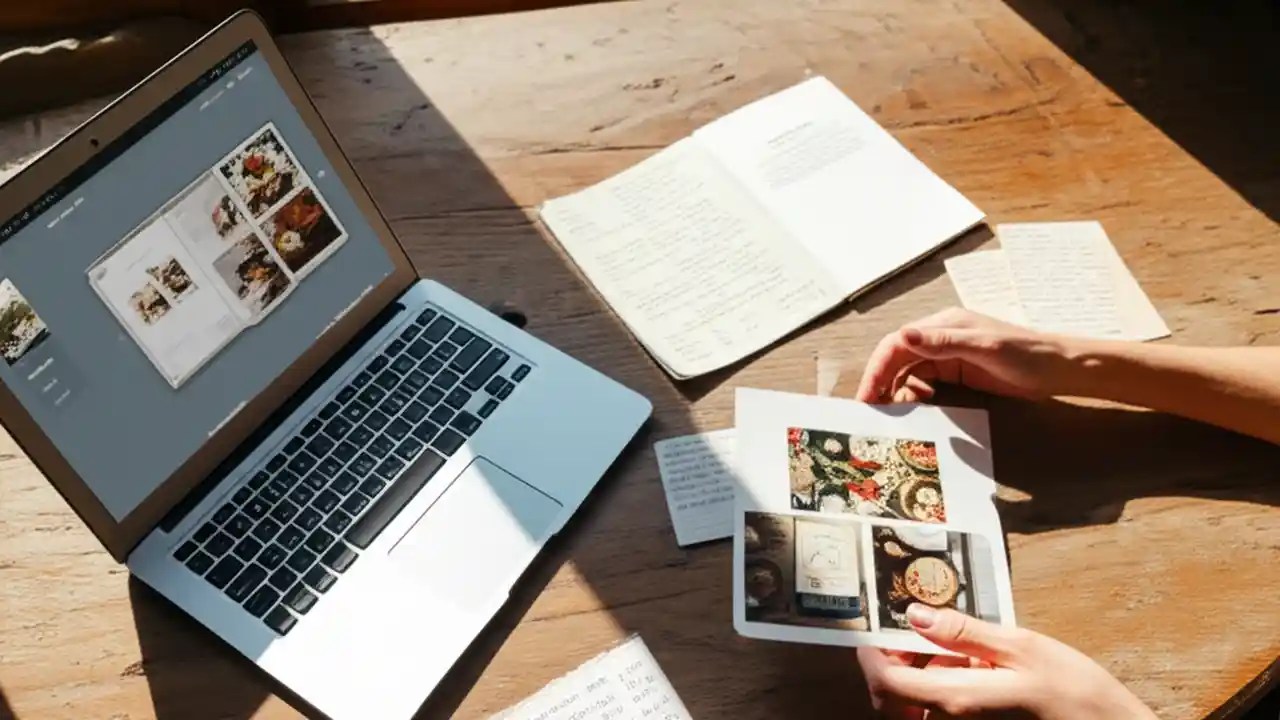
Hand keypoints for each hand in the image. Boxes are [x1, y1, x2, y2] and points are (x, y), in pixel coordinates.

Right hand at [855, 308, 1078, 403]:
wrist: (1063, 370)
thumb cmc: (1028, 356)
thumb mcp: (984, 348)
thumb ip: (942, 343)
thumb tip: (902, 336)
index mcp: (943, 325)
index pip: (897, 343)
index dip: (877, 368)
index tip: (867, 395)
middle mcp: (940, 338)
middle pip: (898, 358)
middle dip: (881, 382)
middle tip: (872, 411)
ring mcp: (949, 355)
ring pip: (909, 372)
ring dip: (898, 392)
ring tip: (897, 414)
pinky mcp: (957, 371)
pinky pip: (925, 382)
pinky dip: (915, 396)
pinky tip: (918, 408)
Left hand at [859, 604, 1156, 718]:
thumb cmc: (1075, 693)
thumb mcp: (1021, 646)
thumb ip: (962, 632)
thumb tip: (915, 614)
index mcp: (956, 702)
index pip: (884, 681)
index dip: (870, 653)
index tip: (875, 627)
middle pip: (894, 698)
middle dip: (899, 663)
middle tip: (928, 634)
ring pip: (918, 707)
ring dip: (926, 677)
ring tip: (967, 655)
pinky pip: (942, 716)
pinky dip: (946, 691)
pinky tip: (977, 674)